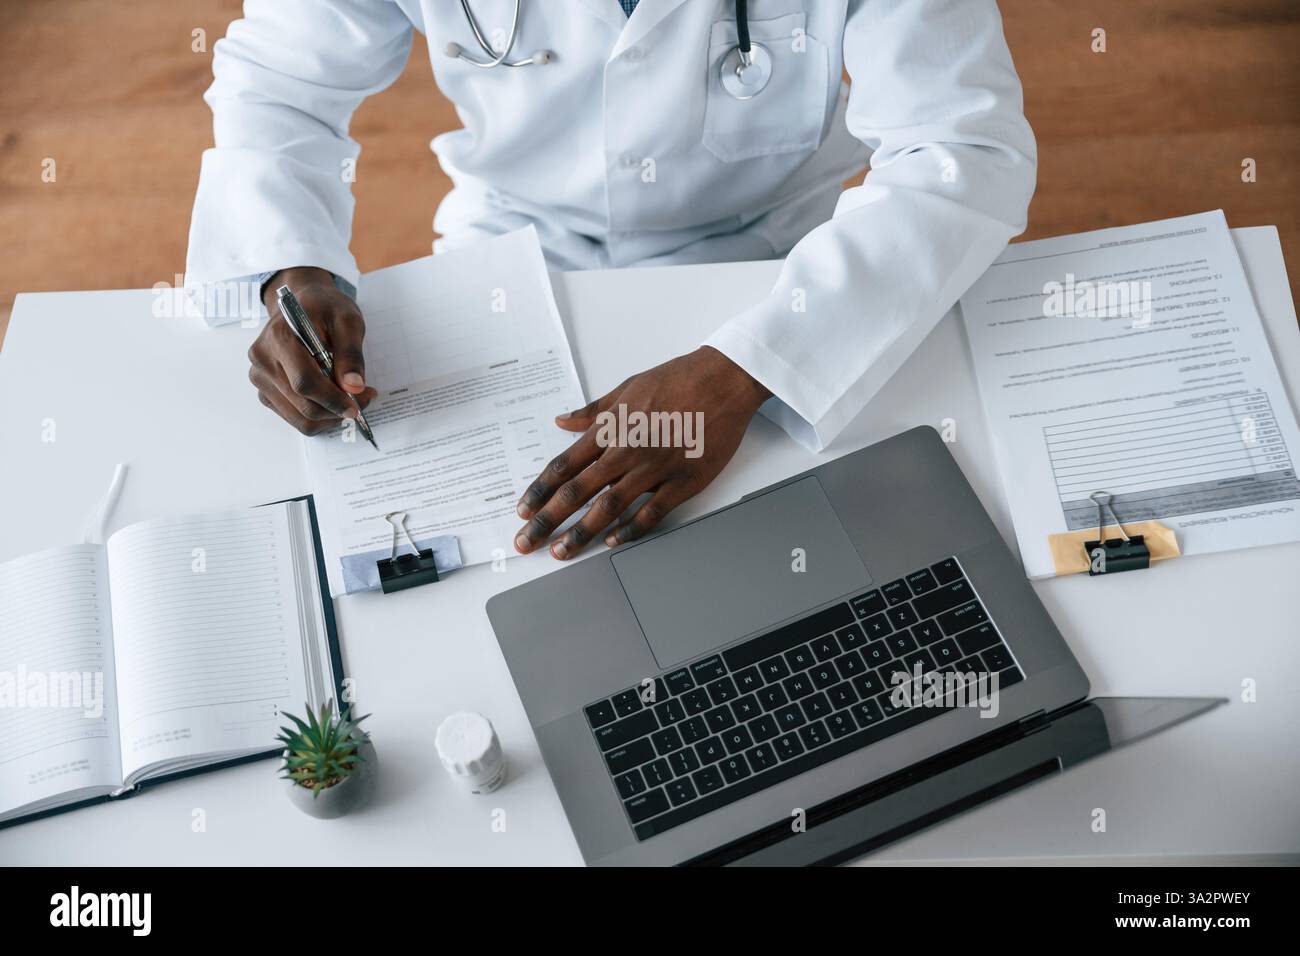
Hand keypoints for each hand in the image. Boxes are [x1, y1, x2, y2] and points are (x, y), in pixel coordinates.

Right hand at [248, 266, 375, 433]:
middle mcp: (263, 360)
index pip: (304, 382)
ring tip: (350, 400)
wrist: (303, 303)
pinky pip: (294, 416)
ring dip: (329, 417)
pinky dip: (318, 416)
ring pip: (299, 418)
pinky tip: (332, 400)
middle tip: (364, 400)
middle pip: (303, 404)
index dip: (334, 399)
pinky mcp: (266, 390)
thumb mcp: (348, 321)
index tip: (358, 405)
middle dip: (337, 410)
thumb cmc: (325, 308)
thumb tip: (354, 387)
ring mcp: (261, 378)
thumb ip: (351, 354)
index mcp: (279, 337)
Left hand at [514, 346, 769, 558]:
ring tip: (562, 552)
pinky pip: (652, 512)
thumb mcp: (627, 388)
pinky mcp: (683, 481)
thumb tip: (562, 421)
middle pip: (578, 491)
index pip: (564, 465)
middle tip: (527, 541)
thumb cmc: (678, 379)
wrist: (723, 380)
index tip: (524, 509)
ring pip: (609, 506)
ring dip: (582, 532)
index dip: (540, 490)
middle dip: (548, 519)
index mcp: (611, 428)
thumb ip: (593, 411)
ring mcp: (654, 468)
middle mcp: (626, 450)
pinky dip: (631, 529)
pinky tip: (613, 542)